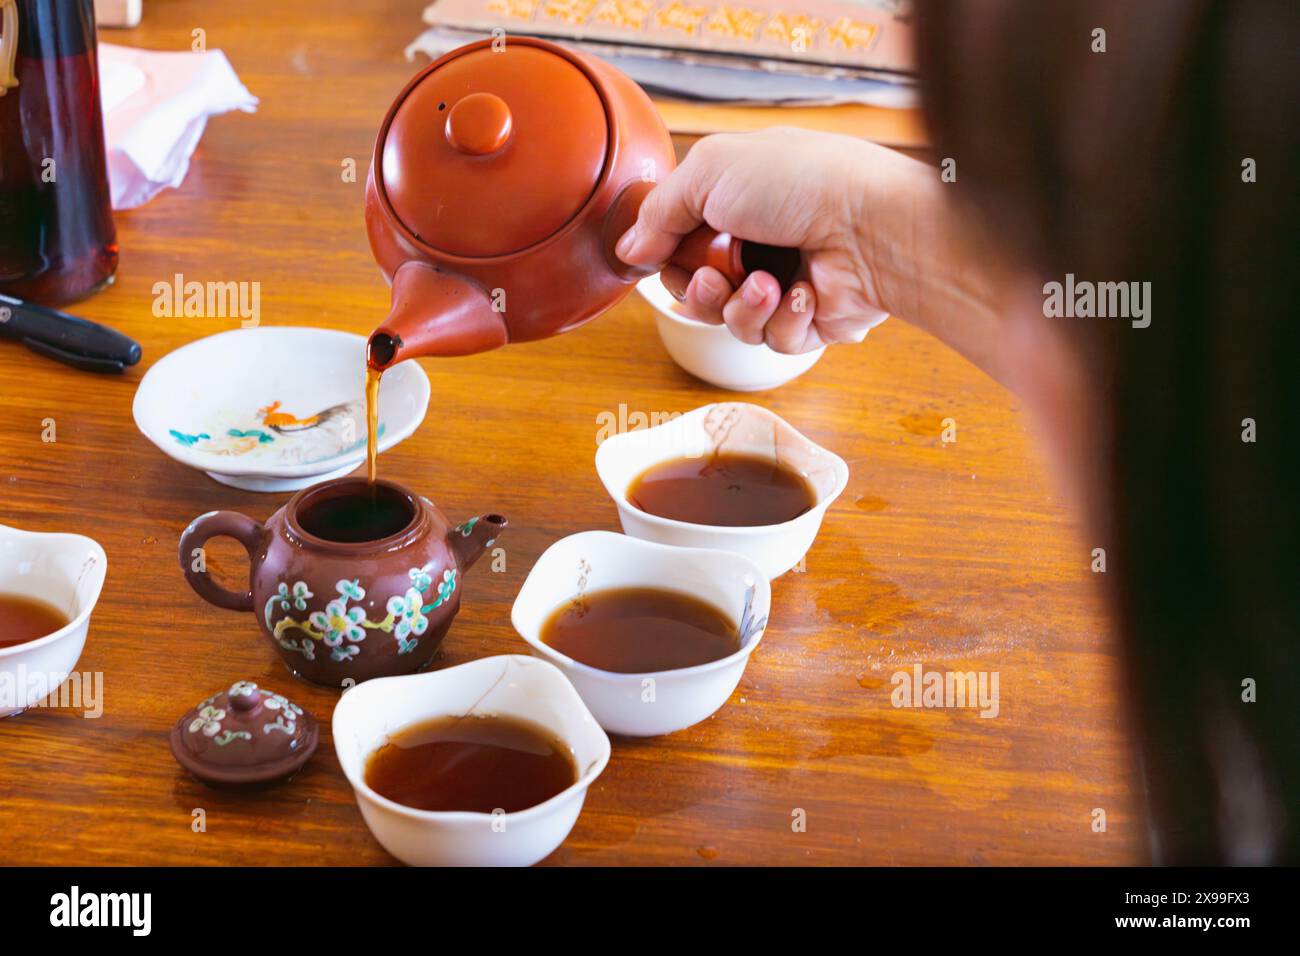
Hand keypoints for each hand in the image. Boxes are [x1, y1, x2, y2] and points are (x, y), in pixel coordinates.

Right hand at [615, 127, 889, 353]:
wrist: (871, 224)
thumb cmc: (800, 182)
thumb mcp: (709, 171)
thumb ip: (659, 210)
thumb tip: (630, 248)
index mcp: (739, 200)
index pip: (682, 241)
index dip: (667, 256)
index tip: (661, 256)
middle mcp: (762, 241)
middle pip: (699, 290)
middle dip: (698, 290)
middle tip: (713, 276)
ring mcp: (787, 283)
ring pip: (732, 321)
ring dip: (740, 305)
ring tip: (766, 283)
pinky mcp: (811, 321)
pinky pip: (773, 340)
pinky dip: (781, 318)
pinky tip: (803, 291)